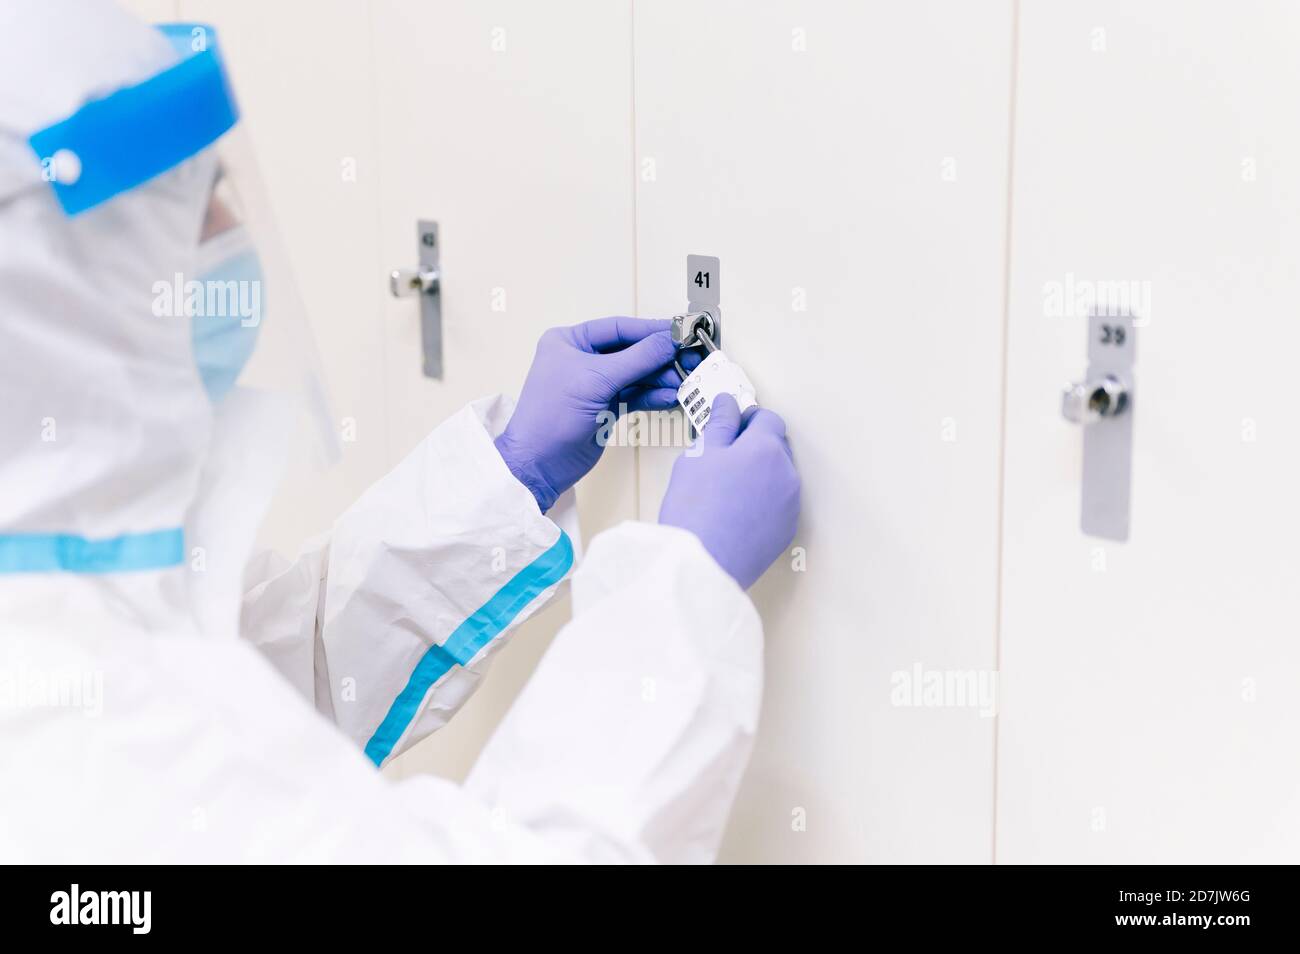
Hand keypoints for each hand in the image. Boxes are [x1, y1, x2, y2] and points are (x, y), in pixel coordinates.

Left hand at [496, 317, 681, 511]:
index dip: (650, 331)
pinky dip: (652, 396)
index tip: (678, 332)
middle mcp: (581, 359)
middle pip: (631, 351)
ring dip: (660, 378)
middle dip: (660, 357)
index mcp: (569, 341)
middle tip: (687, 359)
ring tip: (682, 381)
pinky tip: (669, 396)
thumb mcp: (596, 379)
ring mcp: (594, 384)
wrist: (540, 463)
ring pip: (636, 374)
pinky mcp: (604, 406)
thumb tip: (667, 341)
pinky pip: (635, 395)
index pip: (618, 328)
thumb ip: (637, 358)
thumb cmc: (549, 418)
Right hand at [659, 393, 800, 589]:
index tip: (729, 427)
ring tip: (726, 490)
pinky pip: (778, 504)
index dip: (747, 420)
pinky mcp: (786, 530)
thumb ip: (719, 424)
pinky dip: (763, 502)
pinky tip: (736, 512)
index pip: (768, 419)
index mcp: (766, 449)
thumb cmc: (696, 509)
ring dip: (759, 475)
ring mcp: (790, 504)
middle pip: (776, 447)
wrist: (703, 563)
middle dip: (754, 447)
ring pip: (778, 476)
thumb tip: (727, 404)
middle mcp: (786, 474)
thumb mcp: (699, 456)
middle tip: (722, 460)